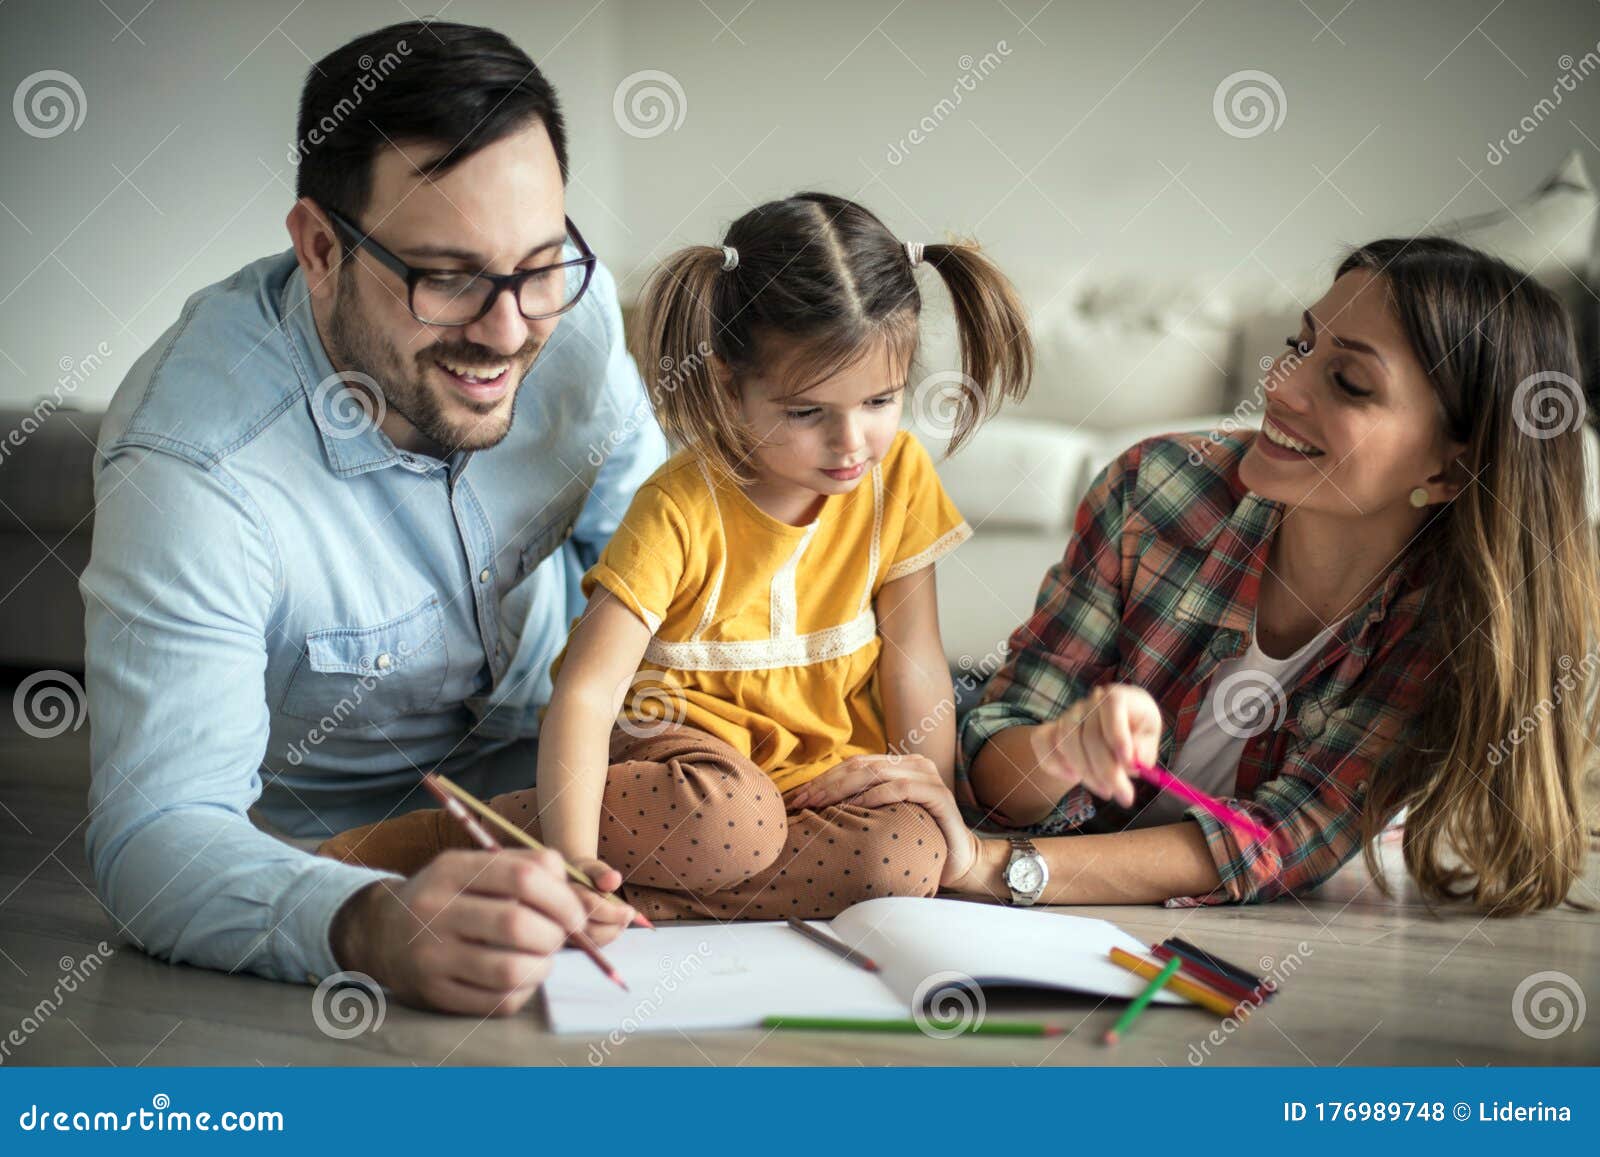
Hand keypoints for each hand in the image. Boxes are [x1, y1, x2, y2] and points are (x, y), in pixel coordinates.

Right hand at [331, 848, 590, 1015]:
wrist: (381, 931)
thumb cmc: (450, 894)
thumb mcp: (476, 865)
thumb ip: (528, 865)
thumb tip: (580, 893)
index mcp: (451, 869)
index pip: (524, 876)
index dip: (563, 897)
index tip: (574, 913)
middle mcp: (435, 910)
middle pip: (518, 925)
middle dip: (555, 935)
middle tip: (559, 937)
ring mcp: (430, 956)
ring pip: (510, 970)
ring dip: (542, 967)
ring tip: (541, 958)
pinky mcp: (433, 993)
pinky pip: (497, 1001)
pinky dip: (522, 991)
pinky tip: (520, 978)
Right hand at [569, 856, 631, 947]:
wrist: (568, 884)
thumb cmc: (583, 875)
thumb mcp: (592, 867)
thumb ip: (602, 873)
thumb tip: (614, 879)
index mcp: (565, 892)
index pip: (591, 907)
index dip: (614, 912)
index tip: (630, 911)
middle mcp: (559, 913)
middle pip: (591, 929)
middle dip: (615, 925)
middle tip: (628, 916)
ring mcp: (562, 929)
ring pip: (592, 940)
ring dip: (612, 932)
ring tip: (621, 919)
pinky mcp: (567, 941)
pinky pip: (589, 945)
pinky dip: (605, 938)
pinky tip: (610, 925)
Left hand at [786, 753, 979, 886]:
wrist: (957, 860)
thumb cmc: (917, 840)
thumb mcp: (884, 817)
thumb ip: (862, 803)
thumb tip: (813, 805)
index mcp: (898, 764)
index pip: (852, 765)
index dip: (822, 779)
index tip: (797, 798)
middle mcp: (913, 763)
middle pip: (858, 766)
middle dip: (825, 784)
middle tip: (801, 802)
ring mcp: (927, 776)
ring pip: (875, 772)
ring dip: (842, 788)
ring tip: (819, 805)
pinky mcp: (937, 793)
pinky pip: (900, 788)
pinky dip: (872, 796)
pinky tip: (852, 807)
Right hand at [1031, 684, 1161, 808]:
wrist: (1111, 734)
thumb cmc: (1134, 736)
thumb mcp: (1148, 741)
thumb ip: (1144, 750)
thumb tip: (1134, 760)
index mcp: (1119, 697)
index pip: (1112, 704)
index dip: (1118, 734)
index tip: (1128, 764)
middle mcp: (1090, 702)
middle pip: (1090, 733)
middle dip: (1107, 771)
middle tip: (1124, 797)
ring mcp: (1068, 714)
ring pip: (1067, 742)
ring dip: (1086, 773)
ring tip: (1106, 791)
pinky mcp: (1050, 729)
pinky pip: (1043, 745)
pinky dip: (1055, 765)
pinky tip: (1074, 777)